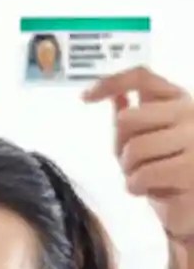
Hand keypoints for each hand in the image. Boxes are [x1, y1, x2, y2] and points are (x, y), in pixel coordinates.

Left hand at [84, 66, 193, 244]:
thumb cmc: (170, 173)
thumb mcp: (151, 141)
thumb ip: (135, 120)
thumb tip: (114, 97)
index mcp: (181, 101)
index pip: (143, 78)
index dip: (110, 83)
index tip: (85, 97)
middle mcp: (192, 113)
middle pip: (126, 118)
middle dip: (121, 146)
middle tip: (135, 164)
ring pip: (133, 149)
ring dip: (130, 170)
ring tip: (148, 178)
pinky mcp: (191, 170)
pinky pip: (142, 175)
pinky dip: (138, 187)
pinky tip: (155, 190)